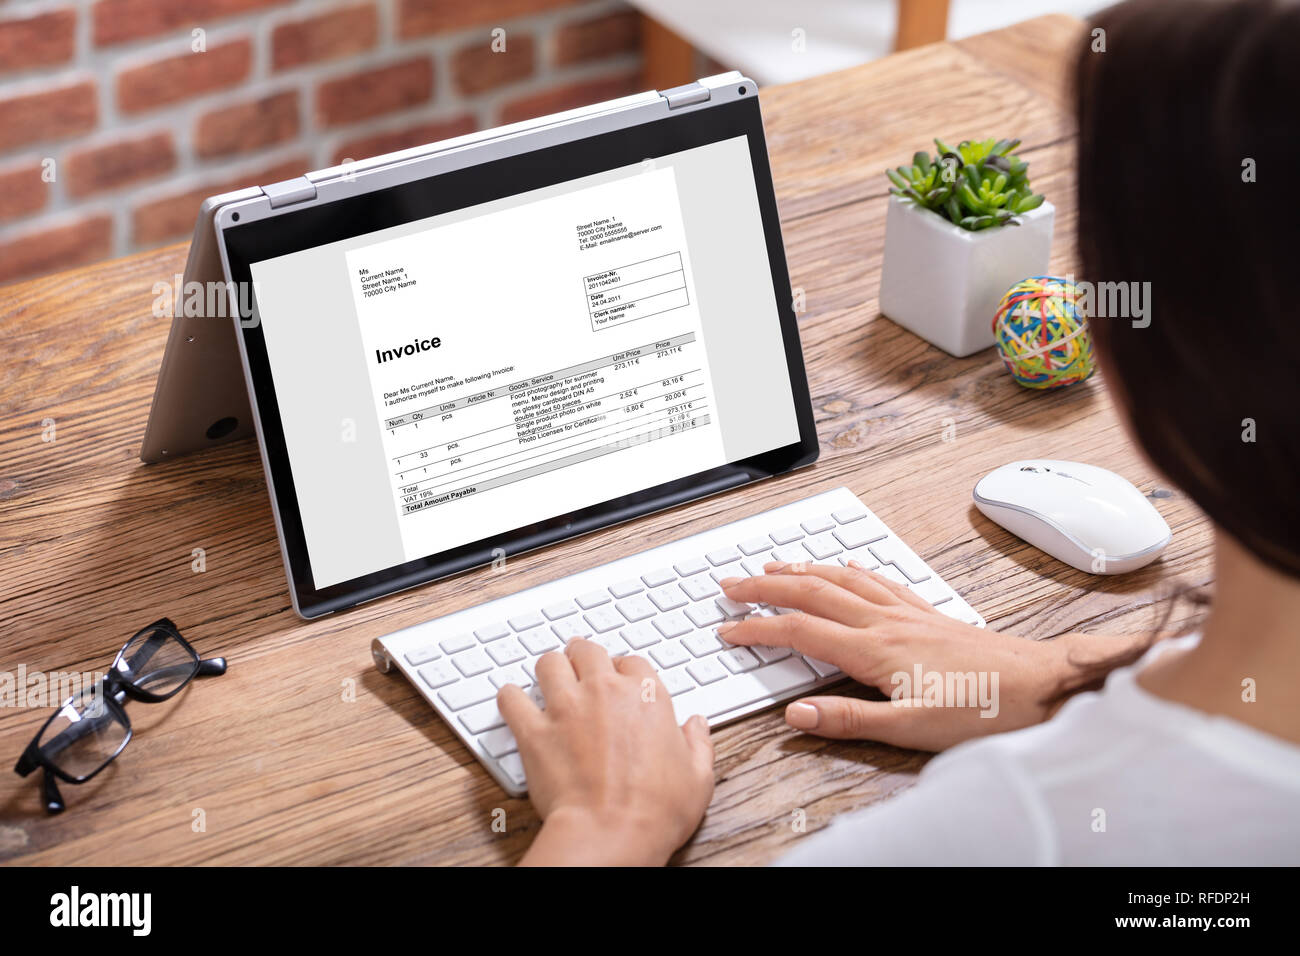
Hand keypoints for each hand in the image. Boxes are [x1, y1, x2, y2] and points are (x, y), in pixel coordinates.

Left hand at [499, 638, 713, 865]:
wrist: (610, 833)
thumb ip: (699, 744)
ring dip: (549, 669)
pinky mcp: (535, 731)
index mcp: (646, 696)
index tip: (621, 681)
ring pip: (549, 663)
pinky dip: (510, 698)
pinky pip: (511, 698)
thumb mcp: (699, 778)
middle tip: (581, 667)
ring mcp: (567, 708)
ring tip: (549, 679)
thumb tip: (697, 726)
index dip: (625, 669)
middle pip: (588, 650)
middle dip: (584, 656)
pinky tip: (514, 702)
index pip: (632, 661)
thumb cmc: (655, 811)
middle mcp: (605, 692)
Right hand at [717, 560, 1135, 750]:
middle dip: (767, 585)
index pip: (800, 630)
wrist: (1042, 686)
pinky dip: (850, 569)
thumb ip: (848, 719)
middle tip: (732, 582)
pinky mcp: (929, 613)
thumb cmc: (984, 709)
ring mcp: (909, 612)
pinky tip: (847, 567)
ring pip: (843, 578)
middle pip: (813, 591)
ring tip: (775, 564)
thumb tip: (794, 715)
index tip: (728, 628)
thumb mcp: (909, 729)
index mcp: (875, 649)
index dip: (757, 628)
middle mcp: (887, 621)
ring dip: (803, 569)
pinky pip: (878, 579)